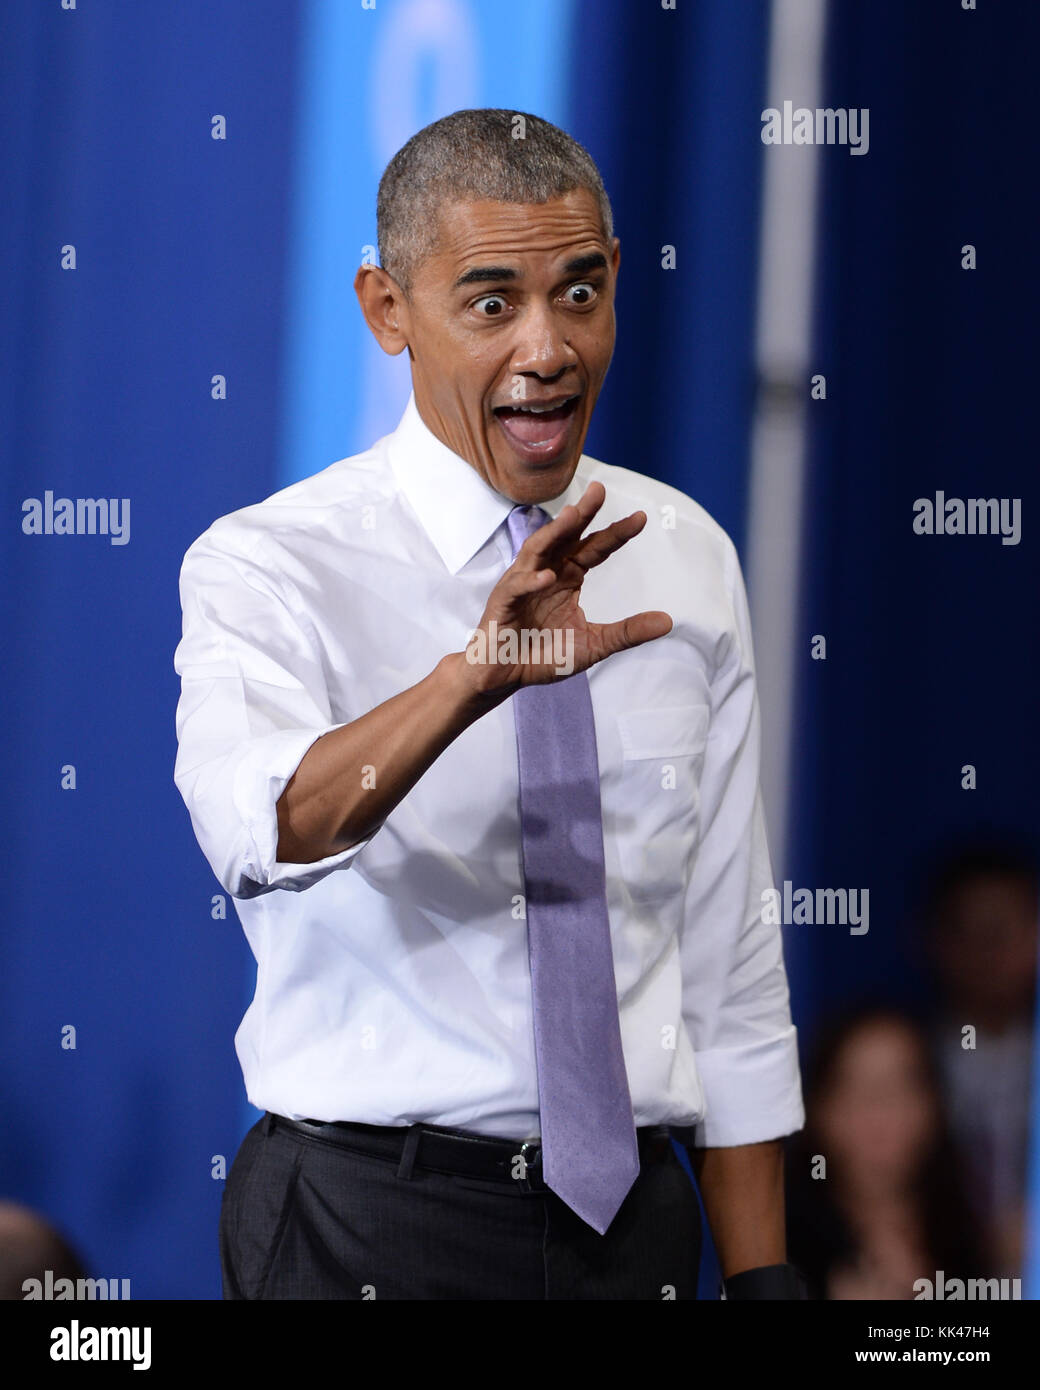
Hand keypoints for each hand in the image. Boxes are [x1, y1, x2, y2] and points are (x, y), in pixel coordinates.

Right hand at [458, 481, 671, 699]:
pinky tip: (547, 577)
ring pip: (538, 550)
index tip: (641, 517)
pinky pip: (517, 587)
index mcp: (568, 577)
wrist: (505, 674)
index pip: (594, 549)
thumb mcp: (594, 644)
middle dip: (582, 513)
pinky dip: (531, 581)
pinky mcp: (503, 602)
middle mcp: (546, 572)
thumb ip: (627, 631)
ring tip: (573, 515)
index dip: (615, 533)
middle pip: (566, 536)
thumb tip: (668, 621)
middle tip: (599, 490)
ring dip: (554, 532)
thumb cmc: (543, 655)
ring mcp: (522, 584)